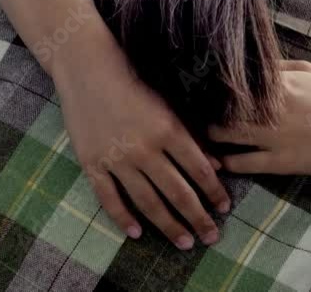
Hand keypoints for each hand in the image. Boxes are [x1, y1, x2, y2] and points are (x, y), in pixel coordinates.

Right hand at [55, 45, 229, 249]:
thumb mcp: (167, 102)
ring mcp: (117, 159)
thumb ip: (191, 135)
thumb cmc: (132, 79)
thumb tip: (216, 165)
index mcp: (168, 130)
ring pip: (148, 203)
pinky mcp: (92, 163)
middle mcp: (145, 149)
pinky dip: (123, 218)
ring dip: (169, 226)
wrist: (86, 67)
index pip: (199, 171)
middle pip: (178, 193)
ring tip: (184, 243)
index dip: (214, 193)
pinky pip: (109, 199)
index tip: (224, 209)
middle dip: (198, 219)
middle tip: (211, 238)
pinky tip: (137, 233)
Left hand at [209, 60, 310, 179]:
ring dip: (210, 134)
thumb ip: (281, 66)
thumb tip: (253, 62)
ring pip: (226, 134)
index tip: (201, 82)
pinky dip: (227, 160)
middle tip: (195, 110)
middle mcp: (271, 110)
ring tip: (203, 133)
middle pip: (223, 107)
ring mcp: (273, 137)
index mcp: (279, 84)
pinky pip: (242, 163)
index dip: (215, 83)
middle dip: (206, 108)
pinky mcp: (279, 163)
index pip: (235, 80)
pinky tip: (219, 158)